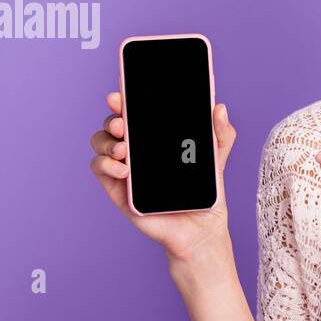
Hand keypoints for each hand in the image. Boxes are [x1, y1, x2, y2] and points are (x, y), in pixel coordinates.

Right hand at [88, 90, 237, 263]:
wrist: (202, 228)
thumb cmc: (206, 192)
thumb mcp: (217, 157)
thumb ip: (221, 133)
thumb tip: (219, 107)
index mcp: (155, 137)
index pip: (135, 110)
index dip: (125, 98)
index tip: (123, 92)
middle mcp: (136, 148)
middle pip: (113, 122)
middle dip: (113, 116)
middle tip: (123, 121)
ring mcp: (124, 167)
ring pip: (101, 141)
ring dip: (107, 139)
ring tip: (125, 147)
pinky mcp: (118, 189)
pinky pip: (99, 169)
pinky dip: (105, 164)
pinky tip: (123, 168)